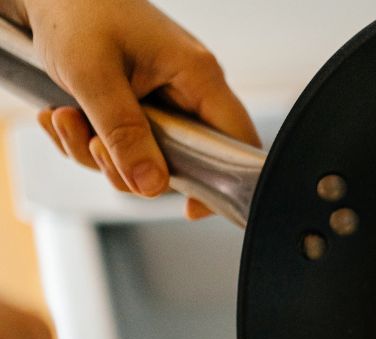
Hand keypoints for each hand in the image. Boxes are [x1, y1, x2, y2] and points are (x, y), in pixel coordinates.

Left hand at [6, 0, 258, 218]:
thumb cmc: (73, 9)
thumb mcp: (93, 76)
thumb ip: (124, 134)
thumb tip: (151, 186)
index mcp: (198, 75)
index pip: (237, 144)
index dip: (224, 183)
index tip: (191, 207)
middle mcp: (188, 91)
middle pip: (184, 162)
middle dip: (129, 165)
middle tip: (93, 146)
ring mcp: (163, 99)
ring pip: (146, 158)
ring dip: (97, 152)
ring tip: (65, 119)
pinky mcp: (137, 104)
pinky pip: (121, 145)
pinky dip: (86, 140)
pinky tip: (63, 115)